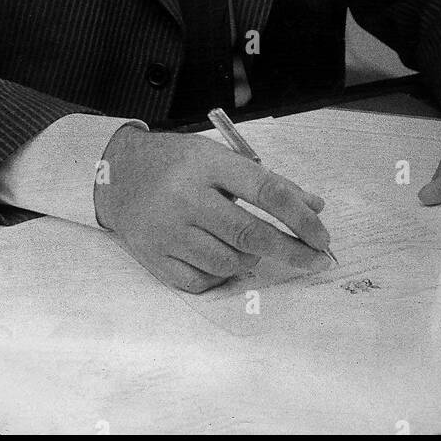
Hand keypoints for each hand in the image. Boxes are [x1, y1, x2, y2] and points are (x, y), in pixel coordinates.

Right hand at [94, 125, 332, 291]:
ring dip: (250, 258)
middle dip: (292, 250)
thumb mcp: (221, 159)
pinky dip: (221, 275)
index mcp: (207, 165)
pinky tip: (218, 256)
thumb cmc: (178, 164)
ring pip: (230, 261)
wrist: (118, 175)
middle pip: (251, 233)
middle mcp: (186, 197)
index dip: (300, 217)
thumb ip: (268, 182)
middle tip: (316, 260)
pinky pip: (203, 281)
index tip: (322, 236)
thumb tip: (314, 207)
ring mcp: (168, 230)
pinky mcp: (154, 257)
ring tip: (244, 243)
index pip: (266, 192)